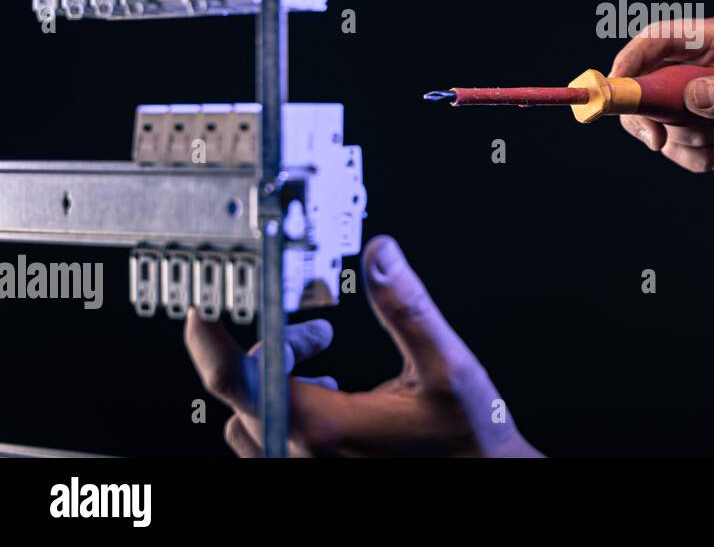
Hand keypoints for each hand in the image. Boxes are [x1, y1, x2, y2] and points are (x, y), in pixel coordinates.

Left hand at [184, 235, 541, 456]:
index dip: (207, 340)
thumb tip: (381, 255)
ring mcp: (308, 473)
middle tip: (318, 334)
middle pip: (245, 394)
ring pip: (251, 424)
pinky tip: (329, 397)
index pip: (234, 380)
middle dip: (274, 349)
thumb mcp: (447, 365)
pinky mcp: (317, 478)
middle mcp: (303, 457)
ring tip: (321, 365)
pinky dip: (284, 411)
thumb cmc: (469, 441)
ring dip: (275, 384)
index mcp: (324, 427)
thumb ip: (408, 307)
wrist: (487, 484)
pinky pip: (269, 446)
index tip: (200, 309)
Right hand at [609, 15, 713, 184]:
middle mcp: (697, 62)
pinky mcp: (683, 123)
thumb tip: (694, 96)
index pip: (661, 37)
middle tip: (657, 141)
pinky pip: (666, 143)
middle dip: (650, 113)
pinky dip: (691, 156)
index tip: (617, 87)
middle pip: (643, 78)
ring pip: (652, 117)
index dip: (633, 58)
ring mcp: (687, 93)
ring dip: (687, 139)